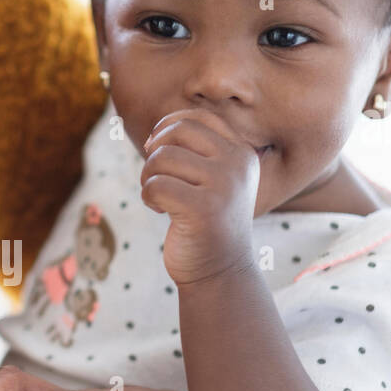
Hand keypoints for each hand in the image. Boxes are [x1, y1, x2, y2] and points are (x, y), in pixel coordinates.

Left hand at [140, 107, 260, 286]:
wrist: (220, 272)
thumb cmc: (207, 222)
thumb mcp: (211, 180)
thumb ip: (194, 152)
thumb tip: (155, 132)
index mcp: (242, 153)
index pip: (198, 118)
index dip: (168, 128)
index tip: (157, 150)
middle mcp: (238, 164)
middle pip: (178, 132)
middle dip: (155, 151)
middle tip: (155, 176)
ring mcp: (224, 186)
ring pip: (162, 158)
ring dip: (148, 177)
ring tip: (159, 197)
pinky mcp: (203, 209)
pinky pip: (155, 185)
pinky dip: (148, 197)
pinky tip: (161, 211)